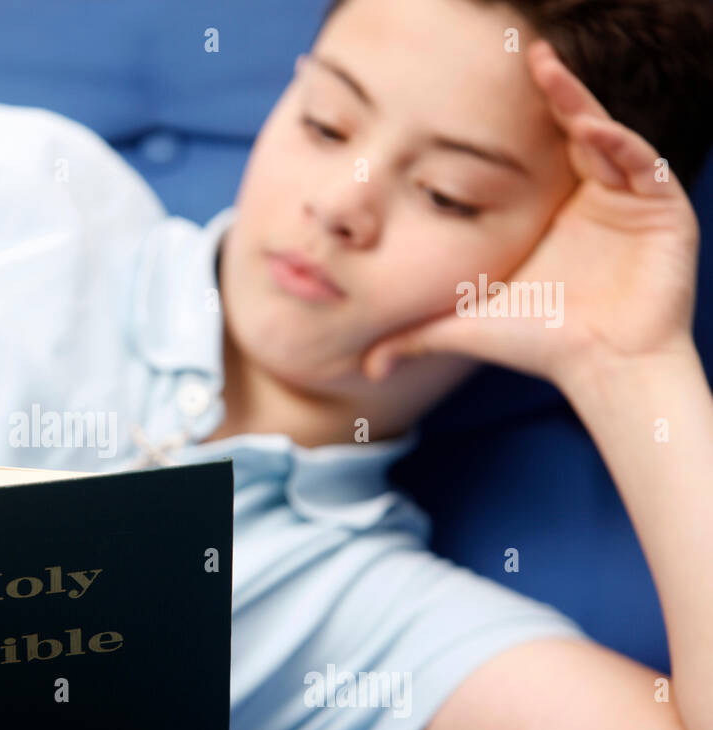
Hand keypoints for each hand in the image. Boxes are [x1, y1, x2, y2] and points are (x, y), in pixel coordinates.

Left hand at [363, 40, 700, 392]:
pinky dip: (623, 144)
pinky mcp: (665, 213)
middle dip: (556, 93)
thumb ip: (413, 336)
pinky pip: (646, 165)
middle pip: (575, 130)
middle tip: (532, 56)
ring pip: (611, 138)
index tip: (490, 84)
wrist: (600, 370)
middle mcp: (593, 200)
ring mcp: (632, 203)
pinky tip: (592, 131)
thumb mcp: (463, 326)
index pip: (538, 150)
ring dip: (585, 107)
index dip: (521, 116)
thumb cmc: (538, 345)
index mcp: (551, 213)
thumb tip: (365, 366)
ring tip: (553, 79)